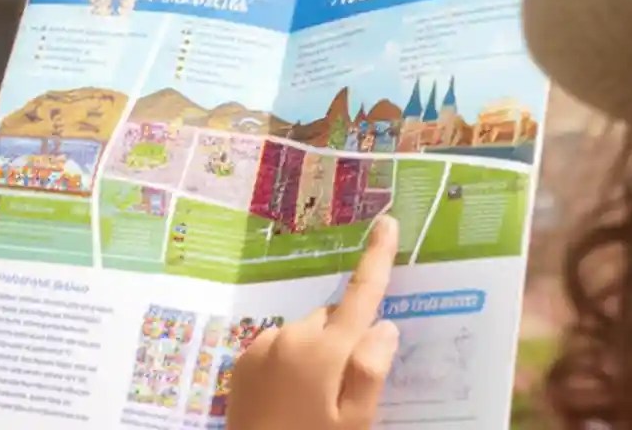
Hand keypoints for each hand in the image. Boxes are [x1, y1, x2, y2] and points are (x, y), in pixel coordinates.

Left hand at [227, 216, 400, 429]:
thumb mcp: (355, 422)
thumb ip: (371, 371)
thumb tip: (384, 326)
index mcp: (325, 349)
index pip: (360, 295)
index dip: (377, 257)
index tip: (388, 221)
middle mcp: (291, 335)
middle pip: (333, 318)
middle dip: (345, 338)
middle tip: (347, 387)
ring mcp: (263, 345)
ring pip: (305, 332)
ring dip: (317, 351)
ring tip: (316, 400)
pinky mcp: (243, 359)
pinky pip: (279, 345)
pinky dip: (291, 360)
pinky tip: (291, 397)